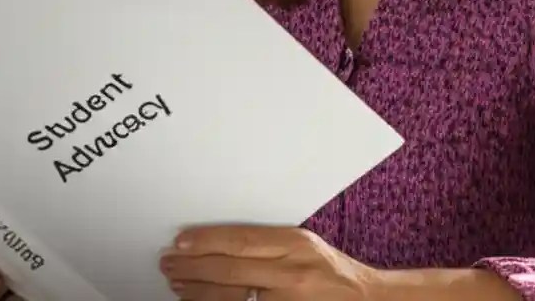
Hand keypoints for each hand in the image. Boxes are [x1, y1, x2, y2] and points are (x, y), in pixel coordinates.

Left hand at [159, 225, 377, 299]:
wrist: (365, 300)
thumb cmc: (330, 270)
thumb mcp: (303, 244)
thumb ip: (267, 243)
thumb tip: (218, 241)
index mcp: (294, 244)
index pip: (240, 240)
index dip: (206, 240)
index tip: (181, 240)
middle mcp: (292, 272)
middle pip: (230, 269)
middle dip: (193, 266)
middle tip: (169, 262)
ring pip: (231, 298)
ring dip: (198, 291)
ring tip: (177, 283)